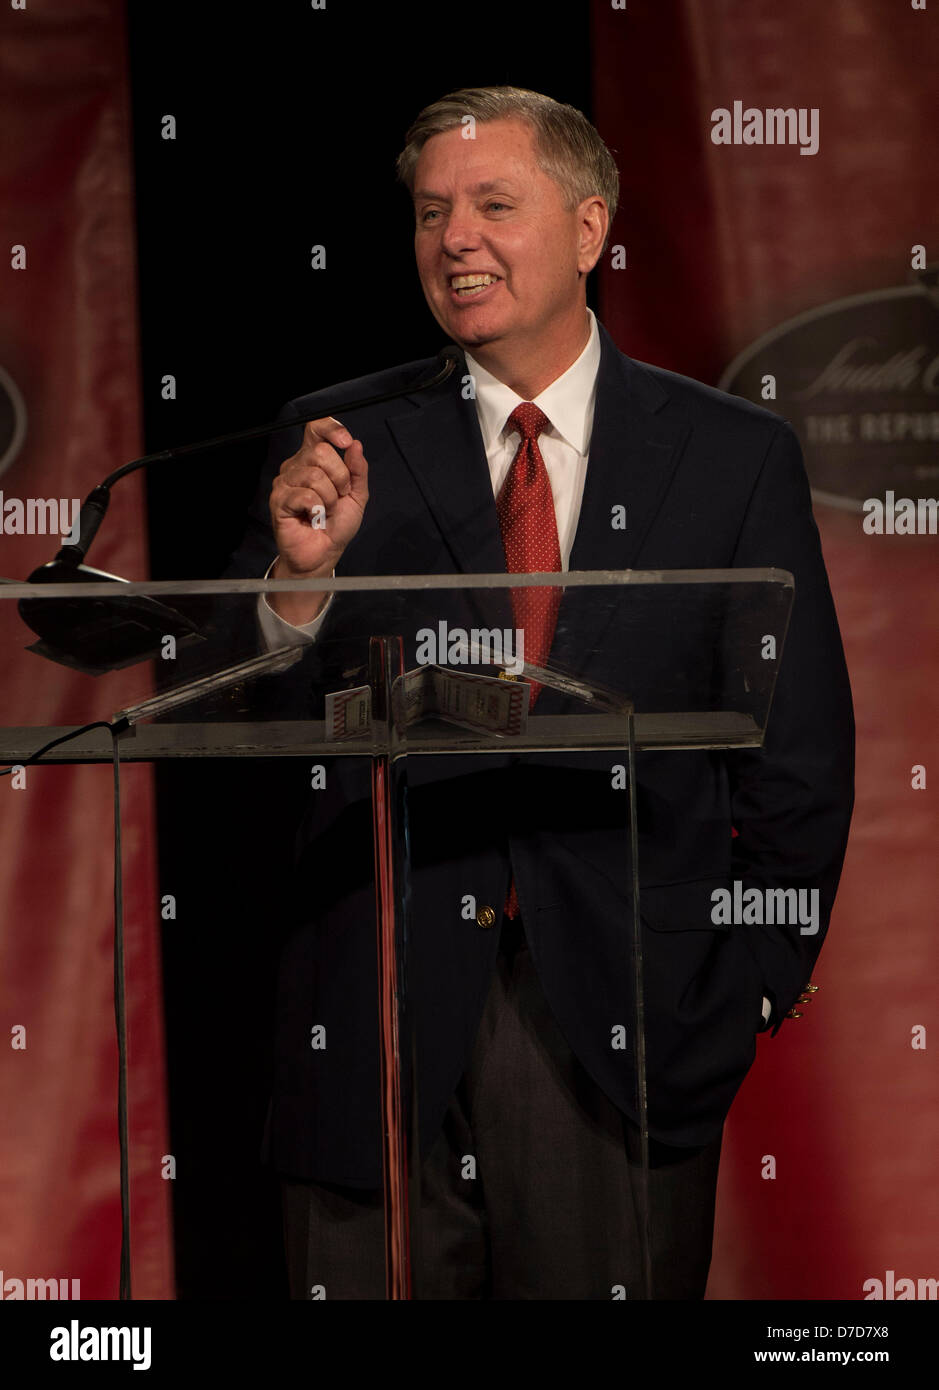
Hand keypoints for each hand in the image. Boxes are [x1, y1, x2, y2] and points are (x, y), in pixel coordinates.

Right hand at [268, 416, 368, 622]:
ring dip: (329, 498)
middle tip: (338, 498)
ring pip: (314, 475)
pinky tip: (314, 517)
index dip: (331, 429)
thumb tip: (356, 446)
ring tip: (325, 511)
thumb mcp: (356, 495)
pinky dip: (318, 509)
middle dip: (340, 478)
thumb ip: (358, 470)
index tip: (346, 442)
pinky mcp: (279, 501)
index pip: (316, 429)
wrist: (324, 553)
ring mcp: (285, 483)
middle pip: (320, 452)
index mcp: (314, 461)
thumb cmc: (336, 526)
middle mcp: (296, 467)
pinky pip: (305, 495)